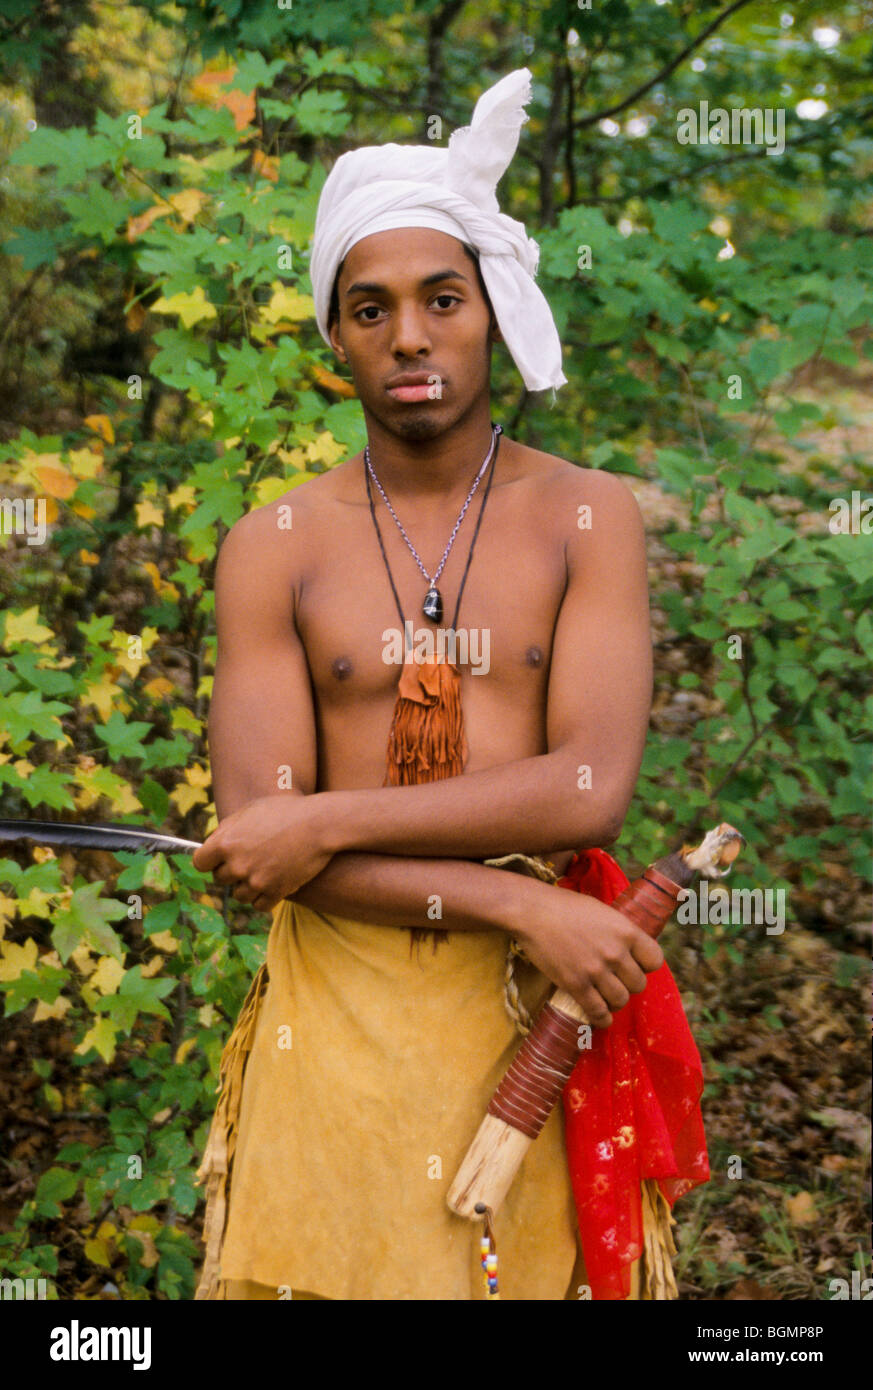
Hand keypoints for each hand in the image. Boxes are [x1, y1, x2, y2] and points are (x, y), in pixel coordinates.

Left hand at [192, 792, 333, 912]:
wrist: (320, 824)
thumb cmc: (286, 811)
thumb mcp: (251, 811)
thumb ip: (228, 828)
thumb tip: (213, 843)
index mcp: (225, 842)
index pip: (200, 862)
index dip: (209, 860)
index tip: (218, 859)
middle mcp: (236, 864)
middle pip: (221, 879)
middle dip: (232, 871)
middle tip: (250, 859)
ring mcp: (255, 881)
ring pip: (239, 894)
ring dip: (248, 886)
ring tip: (265, 870)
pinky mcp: (275, 892)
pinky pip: (259, 905)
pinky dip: (265, 897)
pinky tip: (273, 883)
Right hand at [512, 882, 663, 1027]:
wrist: (533, 912)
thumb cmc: (565, 906)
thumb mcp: (602, 911)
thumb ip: (619, 931)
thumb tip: (629, 948)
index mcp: (626, 931)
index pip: (655, 960)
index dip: (646, 965)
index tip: (635, 965)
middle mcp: (615, 952)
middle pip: (638, 984)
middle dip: (628, 984)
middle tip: (616, 980)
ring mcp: (596, 970)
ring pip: (621, 1000)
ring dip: (615, 1001)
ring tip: (606, 996)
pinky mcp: (576, 985)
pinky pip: (598, 1012)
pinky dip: (601, 1018)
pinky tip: (600, 1016)